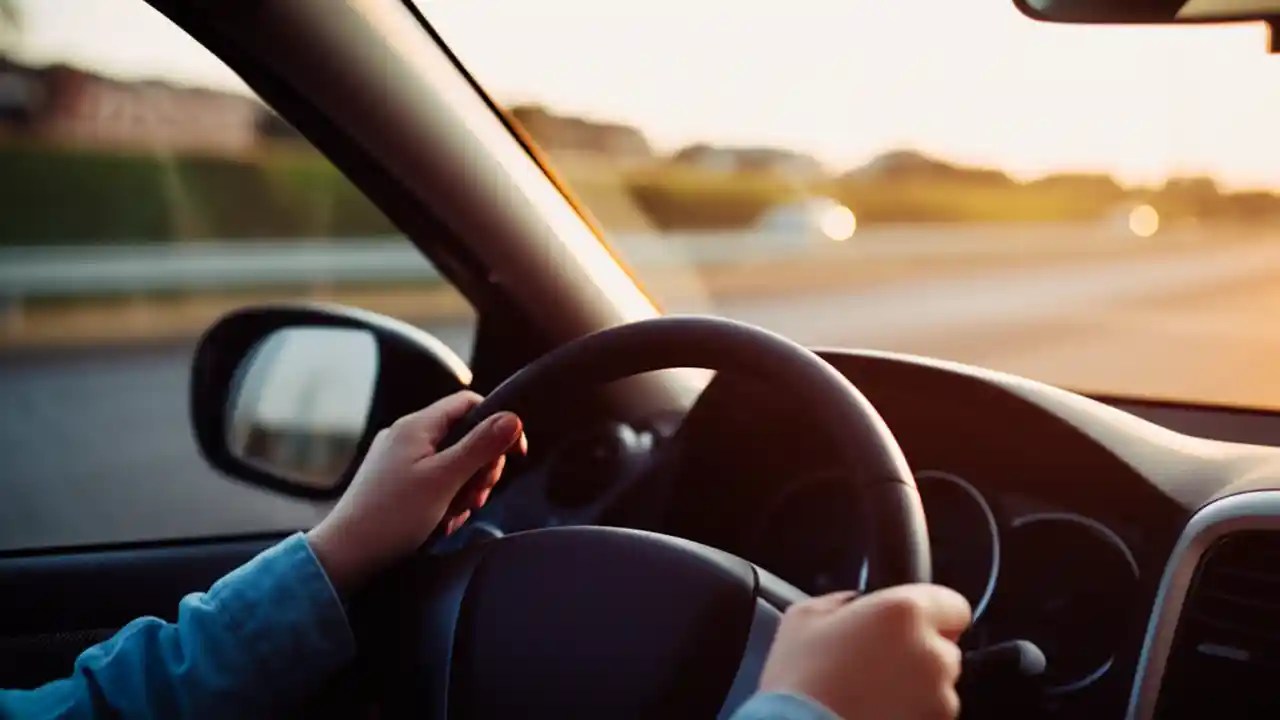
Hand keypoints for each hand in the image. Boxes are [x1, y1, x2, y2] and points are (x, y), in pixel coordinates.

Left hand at [306, 391, 524, 594]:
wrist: (345, 556)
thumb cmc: (392, 517)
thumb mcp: (445, 479)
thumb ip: (481, 446)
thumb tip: (513, 419)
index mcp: (416, 426)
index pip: (469, 404)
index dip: (497, 425)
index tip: (514, 454)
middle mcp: (406, 436)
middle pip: (464, 436)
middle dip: (479, 467)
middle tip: (476, 495)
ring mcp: (399, 460)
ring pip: (452, 464)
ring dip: (463, 489)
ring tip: (452, 514)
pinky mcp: (395, 483)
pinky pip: (435, 482)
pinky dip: (445, 500)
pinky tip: (439, 522)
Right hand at [759, 584, 970, 719]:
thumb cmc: (801, 679)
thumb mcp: (805, 618)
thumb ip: (844, 602)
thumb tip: (856, 604)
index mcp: (904, 612)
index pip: (954, 605)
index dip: (935, 614)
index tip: (914, 624)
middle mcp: (931, 652)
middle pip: (945, 648)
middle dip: (920, 653)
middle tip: (879, 662)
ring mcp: (938, 697)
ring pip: (940, 686)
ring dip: (917, 687)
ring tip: (873, 693)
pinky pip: (929, 713)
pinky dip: (911, 712)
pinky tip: (877, 711)